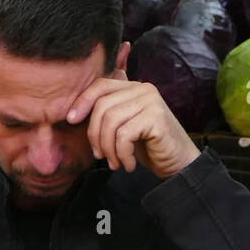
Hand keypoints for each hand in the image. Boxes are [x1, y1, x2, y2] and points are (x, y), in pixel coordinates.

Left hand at [67, 71, 199, 179]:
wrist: (178, 163)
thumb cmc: (148, 146)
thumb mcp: (123, 127)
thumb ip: (108, 112)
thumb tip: (76, 108)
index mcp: (133, 87)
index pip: (100, 85)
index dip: (82, 101)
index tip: (71, 120)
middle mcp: (143, 89)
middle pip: (102, 106)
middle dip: (95, 135)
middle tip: (100, 156)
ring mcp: (151, 101)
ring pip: (111, 121)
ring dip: (108, 148)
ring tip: (115, 162)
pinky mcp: (156, 118)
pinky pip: (124, 135)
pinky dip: (122, 154)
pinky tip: (128, 164)